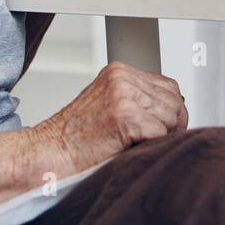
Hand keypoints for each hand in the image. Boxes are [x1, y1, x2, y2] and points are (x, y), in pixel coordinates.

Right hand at [34, 61, 187, 171]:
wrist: (49, 153)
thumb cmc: (76, 137)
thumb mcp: (108, 104)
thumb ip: (137, 99)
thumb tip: (174, 109)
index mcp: (118, 71)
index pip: (168, 86)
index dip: (170, 111)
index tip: (162, 128)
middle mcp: (122, 77)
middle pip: (173, 100)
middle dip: (170, 124)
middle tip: (152, 140)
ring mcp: (123, 95)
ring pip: (171, 117)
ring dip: (160, 136)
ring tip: (136, 144)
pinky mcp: (125, 116)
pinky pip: (160, 133)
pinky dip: (150, 146)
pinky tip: (129, 148)